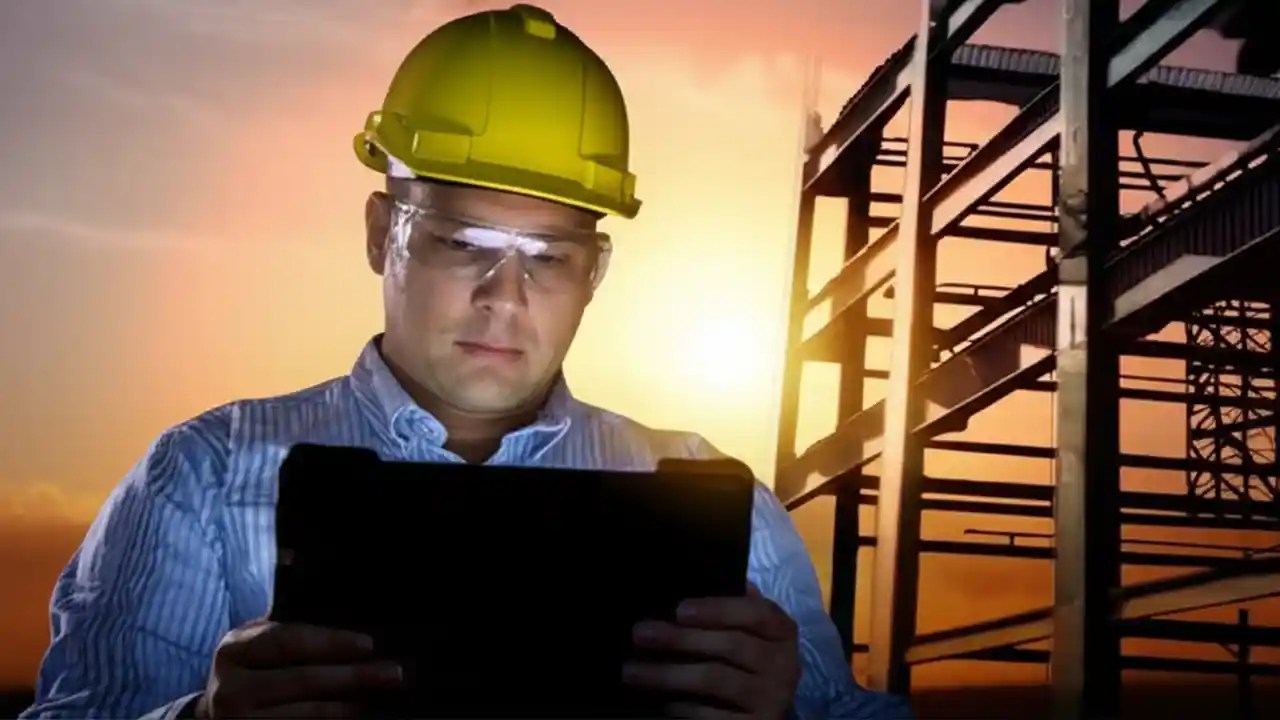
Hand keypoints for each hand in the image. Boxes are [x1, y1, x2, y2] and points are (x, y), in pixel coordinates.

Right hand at [195, 619, 402, 718]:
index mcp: (232, 650)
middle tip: (393, 673)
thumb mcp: (258, 647)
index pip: (288, 641)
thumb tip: (356, 641)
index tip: (368, 645)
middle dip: (352, 676)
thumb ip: (291, 638)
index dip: (331, 642)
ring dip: (347, 706)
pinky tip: (352, 715)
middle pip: (303, 679)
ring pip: (305, 713)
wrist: (216, 714)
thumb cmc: (252, 671)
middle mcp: (229, 689)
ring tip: (377, 698)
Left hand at [622, 583, 799, 718]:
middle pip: (731, 645)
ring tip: (632, 671)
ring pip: (716, 680)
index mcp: (781, 632)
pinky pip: (714, 715)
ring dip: (669, 674)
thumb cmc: (751, 662)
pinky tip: (662, 702)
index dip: (719, 609)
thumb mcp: (751, 633)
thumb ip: (736, 606)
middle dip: (681, 639)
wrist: (765, 711)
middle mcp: (783, 664)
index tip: (680, 610)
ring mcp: (772, 698)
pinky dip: (685, 707)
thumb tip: (713, 576)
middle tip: (641, 634)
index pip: (757, 613)